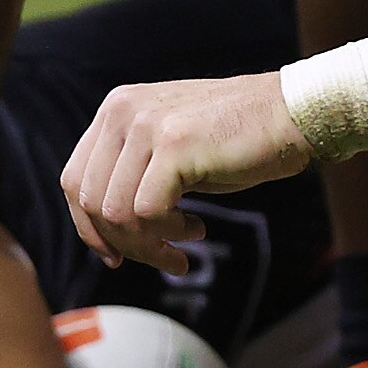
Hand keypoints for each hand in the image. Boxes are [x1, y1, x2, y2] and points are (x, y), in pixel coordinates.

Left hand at [60, 73, 313, 272]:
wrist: (292, 114)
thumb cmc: (237, 139)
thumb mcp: (171, 150)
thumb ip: (133, 174)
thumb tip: (105, 231)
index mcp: (116, 109)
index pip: (75, 180)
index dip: (88, 227)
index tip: (115, 255)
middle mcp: (122, 111)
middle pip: (90, 201)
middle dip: (122, 244)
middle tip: (161, 258)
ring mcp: (145, 126)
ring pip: (115, 213)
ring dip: (149, 244)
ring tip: (183, 246)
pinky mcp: (173, 146)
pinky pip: (147, 212)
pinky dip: (170, 234)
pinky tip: (198, 230)